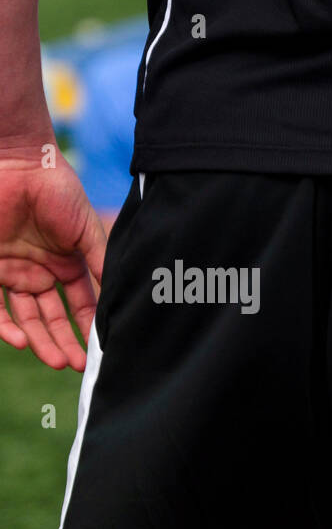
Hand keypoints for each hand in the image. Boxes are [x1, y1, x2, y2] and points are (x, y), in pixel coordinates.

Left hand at [0, 147, 106, 370]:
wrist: (17, 163)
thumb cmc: (57, 192)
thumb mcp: (88, 232)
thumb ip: (102, 266)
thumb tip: (123, 300)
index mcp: (65, 264)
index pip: (80, 305)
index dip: (88, 328)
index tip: (98, 351)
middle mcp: (38, 271)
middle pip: (50, 317)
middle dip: (63, 342)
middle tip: (75, 365)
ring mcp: (10, 270)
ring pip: (23, 317)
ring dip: (38, 341)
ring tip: (55, 360)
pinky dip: (4, 326)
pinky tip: (20, 341)